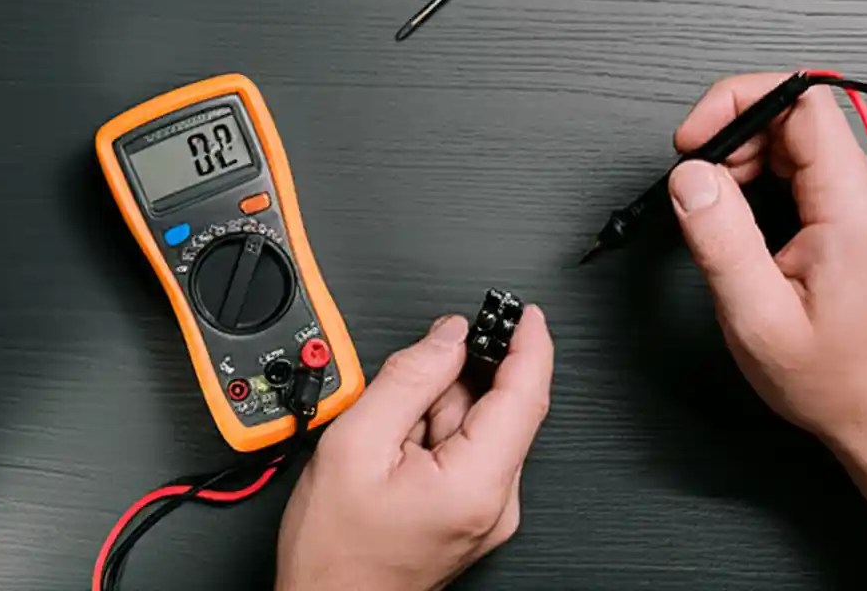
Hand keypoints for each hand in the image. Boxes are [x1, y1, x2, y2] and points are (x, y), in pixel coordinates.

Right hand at [276, 309, 553, 590]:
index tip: (524, 311)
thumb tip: (447, 337)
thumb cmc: (337, 555)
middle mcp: (496, 501)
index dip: (529, 343)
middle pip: (500, 407)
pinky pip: (467, 451)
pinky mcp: (474, 513)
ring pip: (479, 426)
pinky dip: (436, 436)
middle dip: (455, 382)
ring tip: (388, 440)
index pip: (525, 394)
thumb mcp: (355, 445)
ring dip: (438, 411)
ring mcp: (488, 510)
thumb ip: (408, 379)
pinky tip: (398, 453)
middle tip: (407, 384)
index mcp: (477, 482)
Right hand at [668, 73, 866, 445]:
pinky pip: (807, 169)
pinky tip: (747, 224)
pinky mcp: (864, 215)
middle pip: (796, 116)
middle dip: (733, 138)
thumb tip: (690, 175)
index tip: (694, 139)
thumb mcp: (756, 317)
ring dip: (745, 162)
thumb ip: (720, 239)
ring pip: (798, 140)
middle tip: (698, 188)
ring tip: (720, 216)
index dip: (738, 101)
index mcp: (856, 206)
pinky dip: (764, 181)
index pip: (803, 100)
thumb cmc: (832, 379)